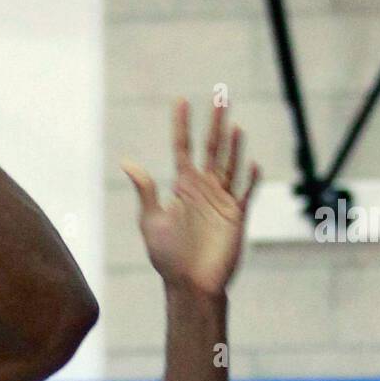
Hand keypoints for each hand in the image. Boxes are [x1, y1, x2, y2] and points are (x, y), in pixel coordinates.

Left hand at [123, 99, 259, 296]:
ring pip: (230, 164)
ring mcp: (222, 201)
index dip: (182, 125)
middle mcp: (204, 189)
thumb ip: (146, 191)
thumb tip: (127, 162)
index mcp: (183, 186)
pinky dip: (250, 178)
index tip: (182, 101)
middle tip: (221, 95)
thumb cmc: (167, 257)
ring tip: (235, 123)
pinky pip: (246, 192)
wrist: (190, 285)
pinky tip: (252, 163)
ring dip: (234, 145)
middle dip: (215, 122)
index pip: (184, 148)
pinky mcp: (237, 216)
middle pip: (212, 148)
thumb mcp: (152, 221)